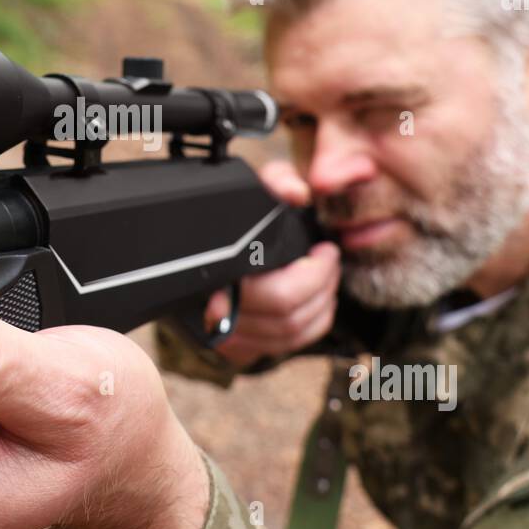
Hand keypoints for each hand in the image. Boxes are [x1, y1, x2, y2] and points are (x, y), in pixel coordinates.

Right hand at [206, 159, 339, 369]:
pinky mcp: (235, 346)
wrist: (200, 243)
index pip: (279, 296)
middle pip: (288, 318)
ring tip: (325, 277)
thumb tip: (296, 193)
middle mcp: (218, 312)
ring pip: (289, 336)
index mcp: (222, 273)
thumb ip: (277, 180)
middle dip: (321, 288)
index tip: (325, 250)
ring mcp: (225, 334)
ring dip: (319, 308)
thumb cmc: (235, 213)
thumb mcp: (254, 187)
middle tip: (328, 260)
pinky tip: (315, 302)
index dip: (313, 278)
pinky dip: (308, 327)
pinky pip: (282, 347)